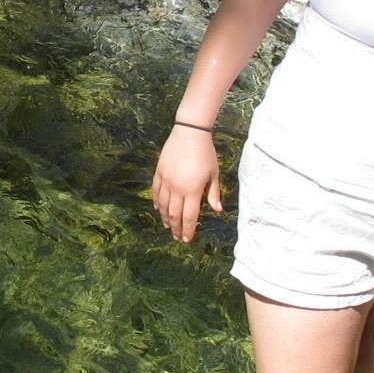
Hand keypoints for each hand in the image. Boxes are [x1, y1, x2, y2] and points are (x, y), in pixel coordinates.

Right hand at [152, 125, 222, 242]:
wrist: (190, 133)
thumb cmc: (206, 153)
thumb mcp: (214, 174)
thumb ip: (213, 193)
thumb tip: (217, 210)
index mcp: (192, 190)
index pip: (189, 216)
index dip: (188, 229)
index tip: (187, 239)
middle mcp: (177, 188)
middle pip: (174, 214)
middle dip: (176, 228)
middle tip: (177, 237)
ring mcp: (166, 180)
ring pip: (162, 205)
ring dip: (165, 218)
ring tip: (168, 226)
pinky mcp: (159, 172)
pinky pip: (156, 191)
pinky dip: (156, 202)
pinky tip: (158, 209)